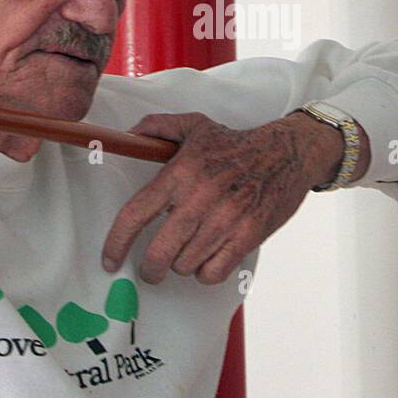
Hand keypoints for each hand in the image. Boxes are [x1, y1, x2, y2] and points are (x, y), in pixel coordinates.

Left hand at [101, 111, 365, 284]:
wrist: (288, 152)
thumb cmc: (236, 143)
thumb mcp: (195, 125)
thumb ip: (157, 127)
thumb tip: (127, 136)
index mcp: (181, 172)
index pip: (135, 214)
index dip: (116, 243)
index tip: (109, 260)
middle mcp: (200, 197)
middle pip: (158, 252)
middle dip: (149, 268)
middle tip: (151, 269)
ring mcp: (226, 219)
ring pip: (185, 265)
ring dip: (182, 265)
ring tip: (189, 251)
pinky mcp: (248, 235)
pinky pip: (213, 273)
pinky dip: (205, 272)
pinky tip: (208, 259)